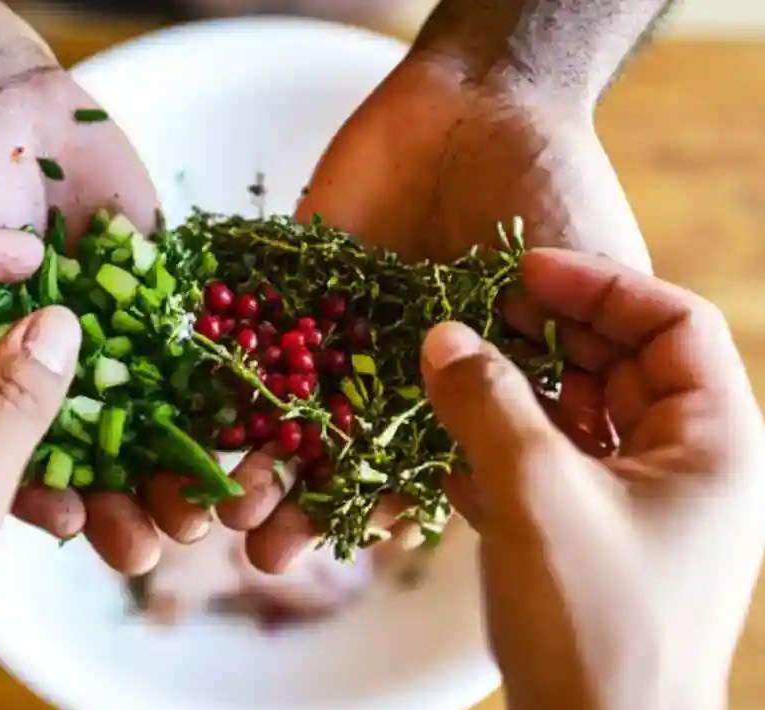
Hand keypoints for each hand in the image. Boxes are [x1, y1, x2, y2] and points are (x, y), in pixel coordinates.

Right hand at [0, 52, 194, 574]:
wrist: (3, 112)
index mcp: (2, 394)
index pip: (26, 468)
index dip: (48, 502)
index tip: (72, 530)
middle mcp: (68, 382)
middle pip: (102, 466)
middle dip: (126, 508)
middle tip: (152, 548)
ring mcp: (124, 346)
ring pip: (159, 426)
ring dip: (178, 473)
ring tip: (205, 514)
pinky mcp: (171, 304)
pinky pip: (202, 355)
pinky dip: (222, 395)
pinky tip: (243, 434)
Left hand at [224, 39, 655, 571]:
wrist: (490, 99)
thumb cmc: (554, 188)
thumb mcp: (573, 295)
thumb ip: (544, 367)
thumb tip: (533, 461)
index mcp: (463, 396)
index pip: (420, 476)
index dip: (386, 515)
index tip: (355, 552)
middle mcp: (394, 377)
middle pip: (340, 460)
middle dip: (303, 509)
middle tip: (263, 554)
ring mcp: (339, 333)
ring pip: (287, 411)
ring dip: (254, 461)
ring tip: (220, 508)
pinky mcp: (294, 283)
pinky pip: (250, 333)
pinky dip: (221, 374)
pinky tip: (191, 416)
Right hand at [421, 249, 764, 709]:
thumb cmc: (593, 625)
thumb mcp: (536, 496)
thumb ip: (486, 402)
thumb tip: (440, 336)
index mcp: (716, 444)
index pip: (675, 322)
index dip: (599, 285)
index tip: (520, 271)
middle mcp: (690, 468)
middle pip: (624, 364)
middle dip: (547, 335)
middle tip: (472, 314)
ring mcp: (644, 510)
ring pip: (582, 417)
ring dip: (515, 392)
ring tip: (448, 373)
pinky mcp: (598, 545)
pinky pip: (555, 469)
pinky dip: (505, 450)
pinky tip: (449, 450)